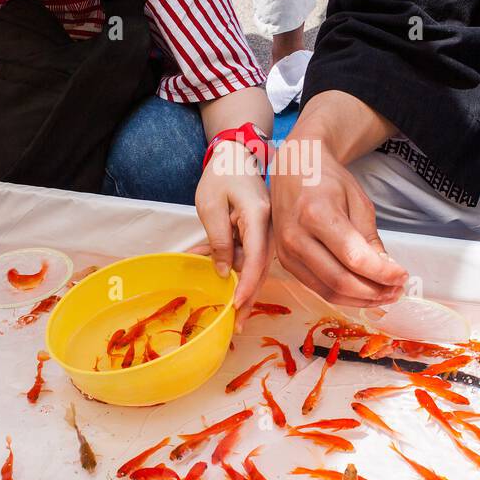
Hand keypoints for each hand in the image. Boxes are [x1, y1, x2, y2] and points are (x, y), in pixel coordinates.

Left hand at [194, 142, 271, 316]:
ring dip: (242, 287)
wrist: (236, 154)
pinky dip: (233, 268)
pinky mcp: (258, 232)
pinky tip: (216, 277)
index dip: (248, 284)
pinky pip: (248, 254)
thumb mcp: (211, 206)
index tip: (237, 305)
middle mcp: (267, 226)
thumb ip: (218, 240)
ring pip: (255, 265)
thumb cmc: (222, 175)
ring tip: (232, 314)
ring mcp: (265, 230)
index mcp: (258, 216)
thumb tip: (224, 272)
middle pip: (261, 267)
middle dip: (249, 297)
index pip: (257, 257)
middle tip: (238, 324)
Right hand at [269, 136, 407, 306]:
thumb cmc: (327, 181)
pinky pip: (317, 288)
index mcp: (316, 214)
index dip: (382, 273)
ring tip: (384, 294)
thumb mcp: (358, 201)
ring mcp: (287, 252)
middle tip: (396, 289)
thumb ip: (370, 238)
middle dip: (374, 291)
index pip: (354, 258)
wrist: (294, 170)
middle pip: (340, 280)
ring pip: (328, 291)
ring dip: (360, 299)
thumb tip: (386, 272)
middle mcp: (296, 237)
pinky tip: (362, 291)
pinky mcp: (285, 262)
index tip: (402, 275)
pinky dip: (343, 295)